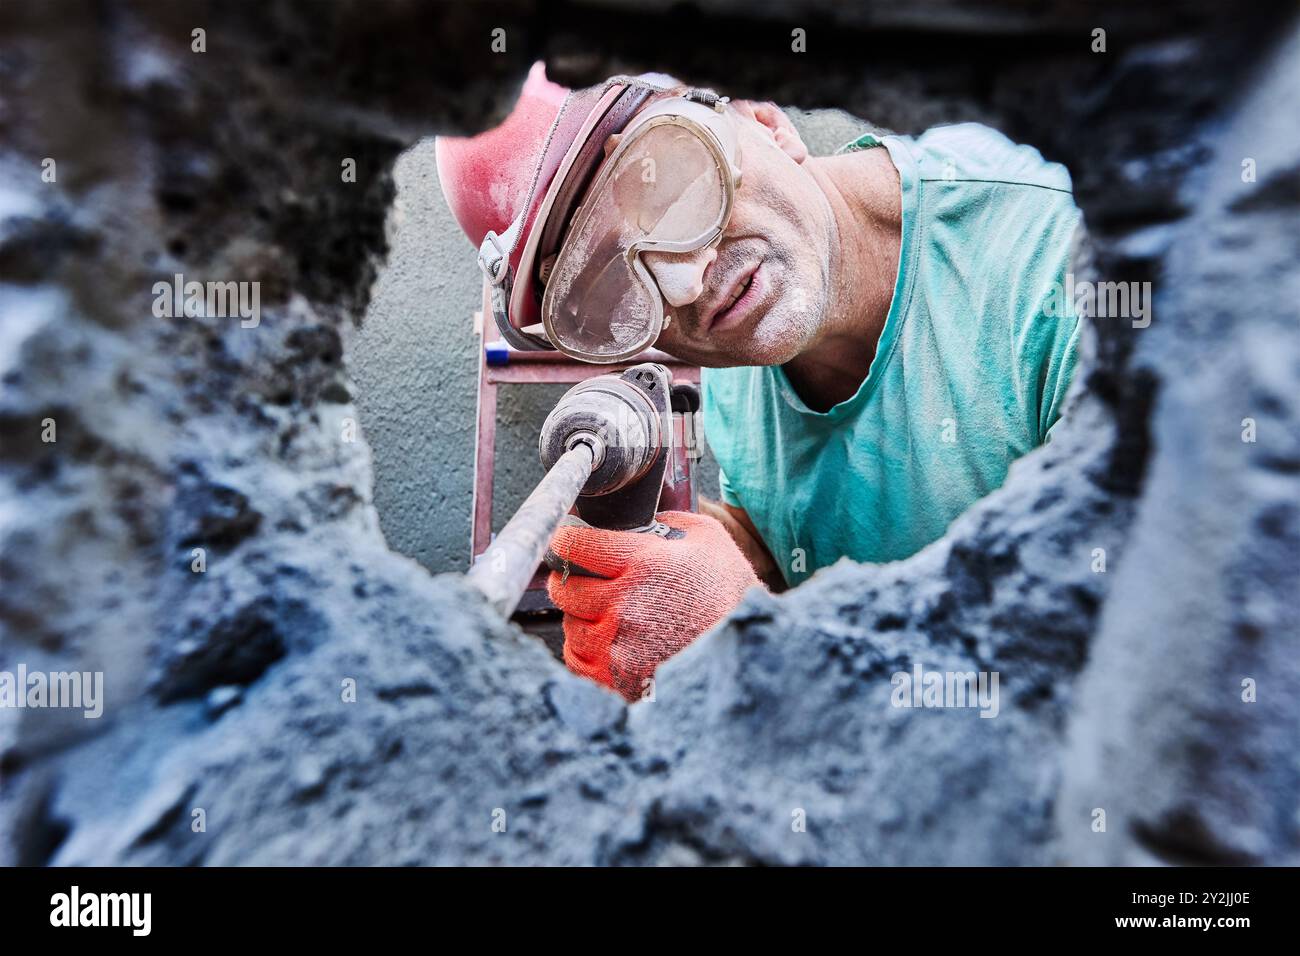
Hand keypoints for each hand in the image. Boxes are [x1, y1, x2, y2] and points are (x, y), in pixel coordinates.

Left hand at [547, 511, 760, 700]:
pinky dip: (586, 650)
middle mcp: (624, 603)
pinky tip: (610, 642)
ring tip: (607, 615)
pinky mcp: (616, 677)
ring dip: (582, 617)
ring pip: (570, 624)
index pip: (575, 545)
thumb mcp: (707, 539)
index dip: (566, 541)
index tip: (566, 542)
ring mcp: (617, 644)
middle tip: (585, 580)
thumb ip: (670, 520)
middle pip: (564, 587)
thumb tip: (644, 517)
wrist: (745, 650)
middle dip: (570, 579)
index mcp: (642, 563)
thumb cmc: (728, 594)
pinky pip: (577, 659)